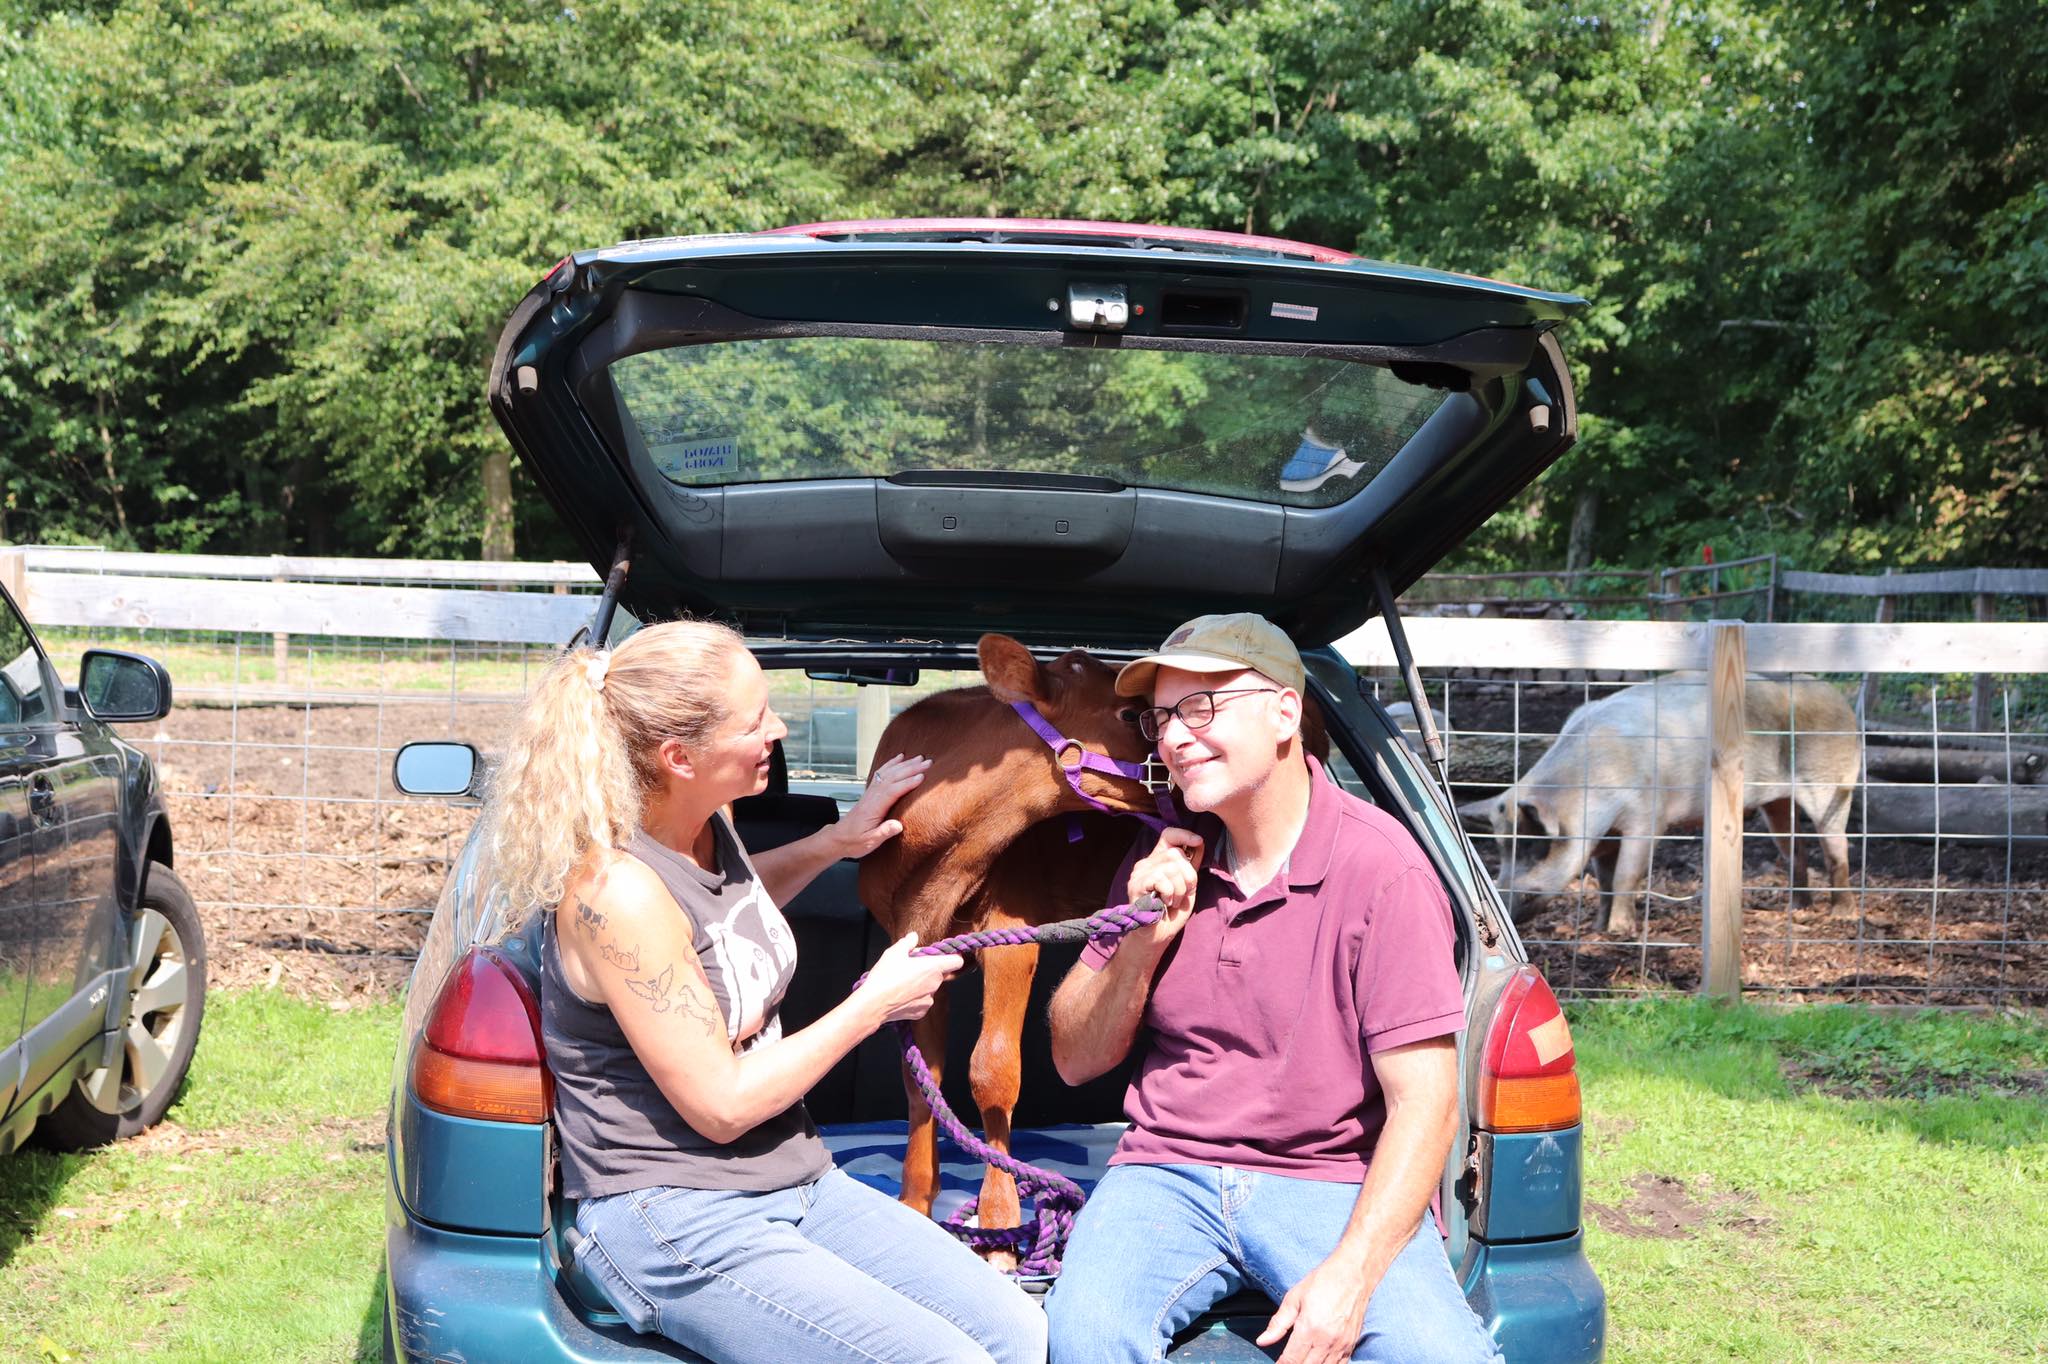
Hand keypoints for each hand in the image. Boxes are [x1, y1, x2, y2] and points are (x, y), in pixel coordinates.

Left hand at [836, 753, 932, 857]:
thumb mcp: (869, 842)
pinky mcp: (871, 792)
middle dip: (911, 769)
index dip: (907, 783)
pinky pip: (882, 773)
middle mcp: (872, 797)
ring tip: (920, 758)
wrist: (839, 838)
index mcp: (873, 808)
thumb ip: (883, 833)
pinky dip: (891, 764)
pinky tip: (899, 758)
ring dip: (904, 764)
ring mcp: (871, 792)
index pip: (892, 791)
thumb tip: (898, 825)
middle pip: (892, 778)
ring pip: (888, 773)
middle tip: (928, 763)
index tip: (922, 777)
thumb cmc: (854, 841)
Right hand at [857, 932, 962, 1026]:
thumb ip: (908, 942)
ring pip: (930, 988)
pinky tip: (901, 994)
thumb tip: (913, 936)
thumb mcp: (894, 952)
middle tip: (911, 966)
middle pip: (940, 973)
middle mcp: (935, 985)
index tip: (942, 955)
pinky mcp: (921, 1012)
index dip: (952, 956)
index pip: (957, 961)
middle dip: (929, 969)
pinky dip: (915, 997)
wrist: (873, 1004)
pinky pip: (923, 1001)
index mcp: (933, 967)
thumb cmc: (885, 976)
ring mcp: (929, 1000)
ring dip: (922, 984)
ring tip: (902, 982)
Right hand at [1126, 826, 1203, 949]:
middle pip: (1175, 853)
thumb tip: (1199, 842)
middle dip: (1188, 876)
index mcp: (1157, 861)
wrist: (1156, 936)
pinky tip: (1165, 903)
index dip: (1184, 835)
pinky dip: (1170, 894)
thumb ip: (1191, 865)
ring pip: (1172, 867)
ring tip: (1173, 901)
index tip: (1198, 842)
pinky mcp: (1136, 885)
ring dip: (1180, 889)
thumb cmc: (1171, 912)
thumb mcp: (1187, 886)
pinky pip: (1163, 880)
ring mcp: (1139, 873)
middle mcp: (1146, 863)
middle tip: (1182, 894)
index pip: (1168, 835)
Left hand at [1256, 1253, 1372, 1363]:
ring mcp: (1341, 1344)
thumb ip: (1278, 1323)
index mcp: (1310, 1328)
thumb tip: (1263, 1340)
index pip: (1292, 1359)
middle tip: (1287, 1361)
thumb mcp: (1294, 1297)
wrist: (1353, 1273)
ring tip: (1300, 1360)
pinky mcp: (1351, 1344)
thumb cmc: (1324, 1281)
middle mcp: (1327, 1340)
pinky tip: (1319, 1361)